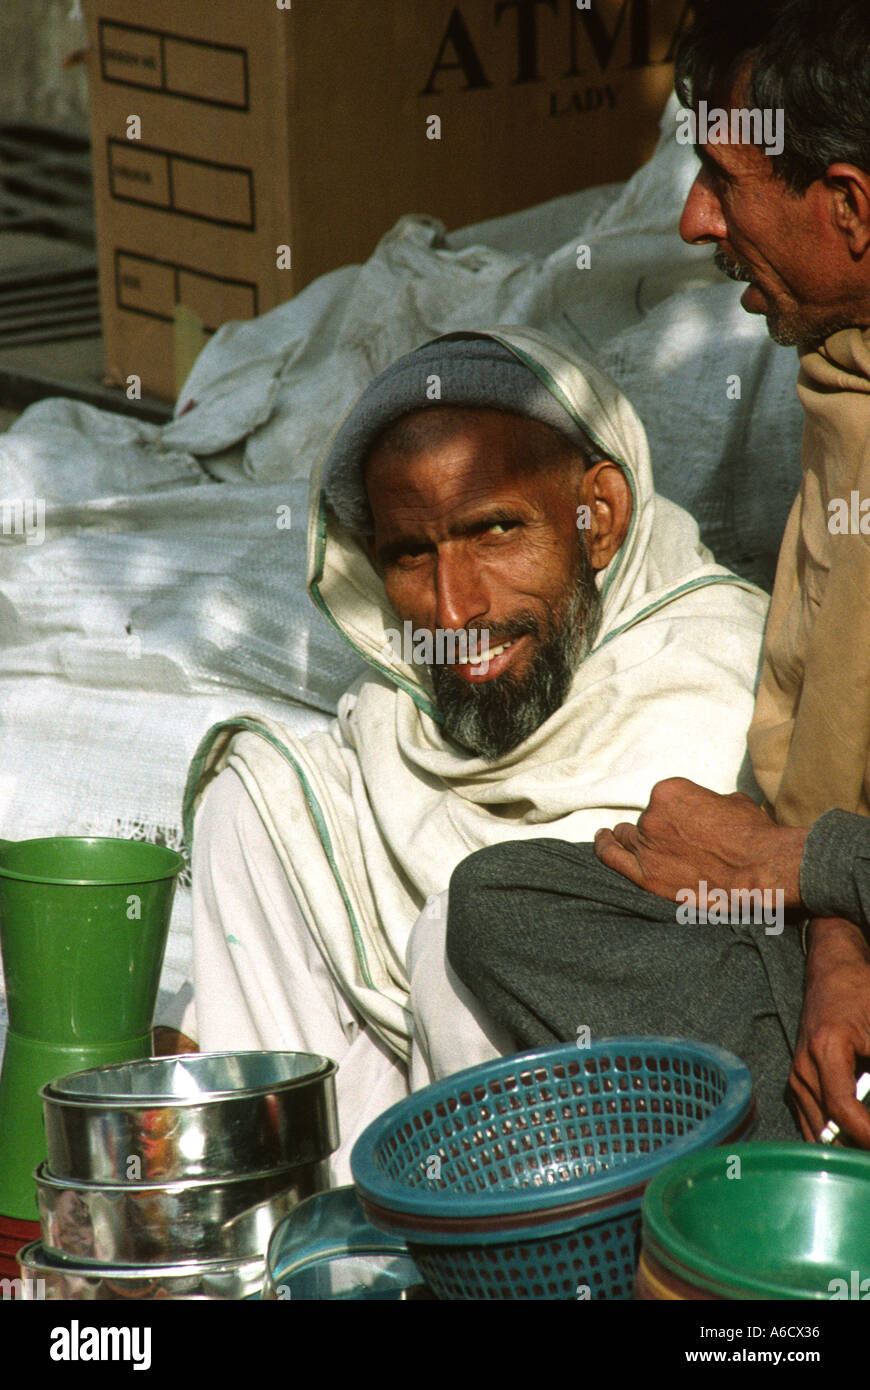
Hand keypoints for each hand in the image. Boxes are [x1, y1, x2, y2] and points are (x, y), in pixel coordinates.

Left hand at [593, 777, 806, 902]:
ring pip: (628, 838)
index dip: (675, 813)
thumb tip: (712, 807)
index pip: (662, 800)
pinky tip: (602, 840)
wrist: (759, 868)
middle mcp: (652, 815)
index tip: (687, 823)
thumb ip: (711, 801)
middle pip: (644, 821)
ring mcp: (646, 846)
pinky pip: (612, 857)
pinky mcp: (645, 875)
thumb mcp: (733, 802)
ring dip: (629, 838)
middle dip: (655, 829)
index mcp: (670, 792)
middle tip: (669, 840)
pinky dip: (604, 847)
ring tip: (624, 838)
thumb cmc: (753, 835)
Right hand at [790, 918, 869, 1147]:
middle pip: (828, 1129)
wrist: (832, 975)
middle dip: (857, 1147)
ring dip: (846, 1147)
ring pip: (818, 1133)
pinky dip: (836, 1139)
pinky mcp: (797, 1084)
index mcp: (826, 1049)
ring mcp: (797, 1078)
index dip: (866, 1134)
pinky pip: (813, 1125)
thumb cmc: (861, 993)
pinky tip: (855, 1142)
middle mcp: (804, 1068)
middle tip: (868, 1159)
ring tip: (864, 1149)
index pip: (843, 1108)